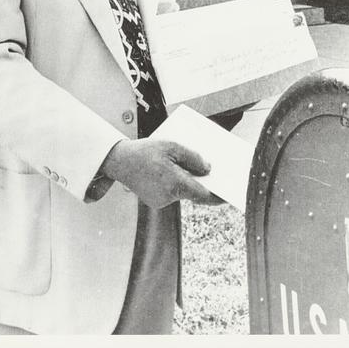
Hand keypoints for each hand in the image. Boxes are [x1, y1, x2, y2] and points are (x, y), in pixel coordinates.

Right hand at [100, 139, 223, 208]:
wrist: (119, 161)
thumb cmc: (145, 151)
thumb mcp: (171, 146)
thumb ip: (192, 157)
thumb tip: (208, 169)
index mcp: (175, 184)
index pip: (204, 195)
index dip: (218, 196)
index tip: (229, 195)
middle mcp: (169, 196)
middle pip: (193, 192)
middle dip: (202, 183)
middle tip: (215, 174)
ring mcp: (161, 201)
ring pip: (182, 192)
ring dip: (187, 181)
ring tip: (194, 168)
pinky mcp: (154, 201)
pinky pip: (172, 192)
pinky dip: (176, 183)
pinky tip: (175, 171)